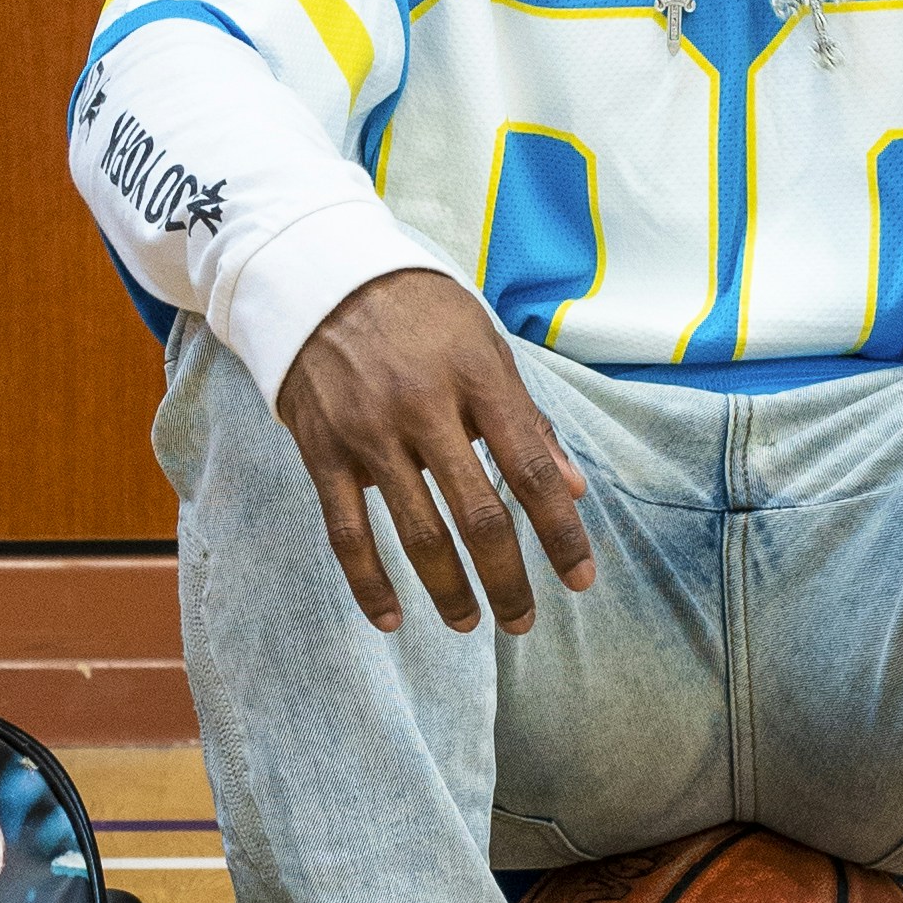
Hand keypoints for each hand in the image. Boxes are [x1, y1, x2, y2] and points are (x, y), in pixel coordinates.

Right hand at [275, 271, 595, 637]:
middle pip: (478, 515)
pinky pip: (347, 533)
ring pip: (417, 533)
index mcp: (476, 378)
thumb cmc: (421, 316)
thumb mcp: (485, 347)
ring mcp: (369, 432)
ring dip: (449, 590)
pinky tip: (391, 619)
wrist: (322, 278)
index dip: (560, 532)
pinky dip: (369, 583)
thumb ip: (527, 421)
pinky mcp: (323, 450)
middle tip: (523, 621)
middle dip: (507, 580)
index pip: (530, 469)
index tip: (580, 579)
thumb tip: (573, 490)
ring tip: (470, 624)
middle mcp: (423, 407)